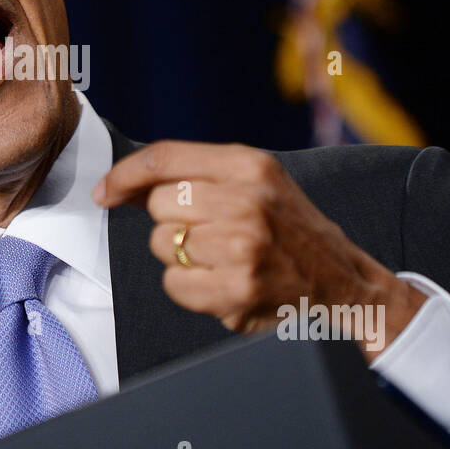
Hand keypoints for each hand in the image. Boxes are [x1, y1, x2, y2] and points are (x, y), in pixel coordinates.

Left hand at [92, 140, 425, 361]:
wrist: (343, 283)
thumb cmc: (290, 232)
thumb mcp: (256, 183)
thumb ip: (198, 175)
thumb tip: (126, 184)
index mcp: (250, 166)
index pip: (164, 158)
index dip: (124, 175)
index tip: (105, 192)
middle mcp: (246, 201)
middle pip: (158, 205)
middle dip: (172, 223)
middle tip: (210, 235)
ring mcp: (242, 247)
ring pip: (162, 245)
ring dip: (182, 258)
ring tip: (222, 260)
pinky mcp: (238, 289)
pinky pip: (173, 285)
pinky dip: (190, 289)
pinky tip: (222, 284)